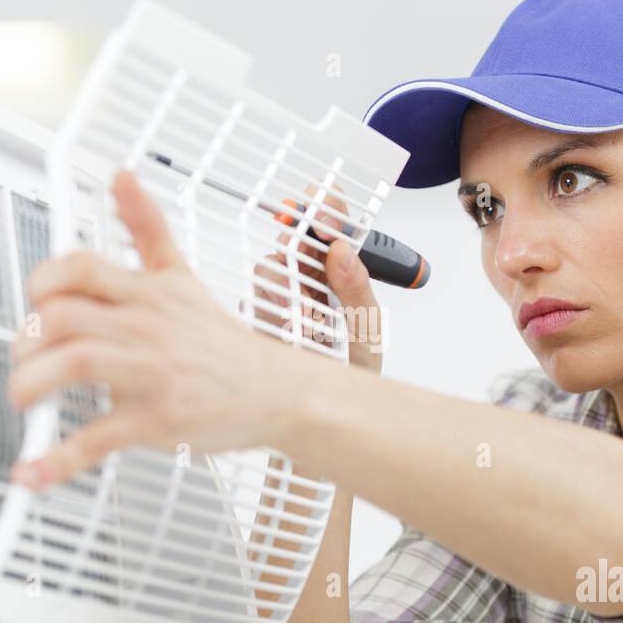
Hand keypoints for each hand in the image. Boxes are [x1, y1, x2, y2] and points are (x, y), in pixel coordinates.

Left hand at [5, 170, 305, 488]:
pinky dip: (56, 459)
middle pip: (62, 317)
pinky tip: (32, 471)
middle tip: (23, 359)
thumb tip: (121, 178)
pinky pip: (96, 439)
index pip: (78, 268)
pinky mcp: (156, 421)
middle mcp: (146, 328)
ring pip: (71, 365)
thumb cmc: (221, 341)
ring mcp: (151, 375)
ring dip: (28, 385)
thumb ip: (146, 227)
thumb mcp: (181, 275)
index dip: (40, 283)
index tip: (33, 302)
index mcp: (147, 293)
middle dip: (24, 341)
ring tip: (22, 399)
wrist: (277, 391)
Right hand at [250, 183, 382, 374]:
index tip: (326, 209)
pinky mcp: (259, 319)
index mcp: (341, 272)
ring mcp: (281, 298)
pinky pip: (255, 301)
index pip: (332, 225)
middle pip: (295, 237)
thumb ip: (357, 289)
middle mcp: (309, 278)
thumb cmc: (354, 369)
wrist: (333, 416)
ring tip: (308, 308)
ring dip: (287, 278)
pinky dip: (274, 309)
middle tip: (305, 240)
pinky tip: (295, 328)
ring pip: (270, 267)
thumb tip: (342, 250)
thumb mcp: (367, 329)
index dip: (326, 207)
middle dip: (299, 232)